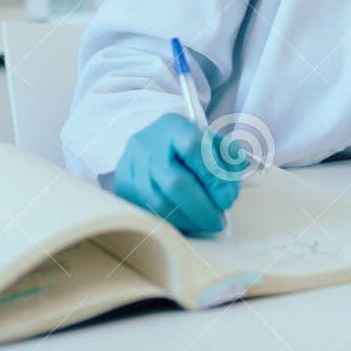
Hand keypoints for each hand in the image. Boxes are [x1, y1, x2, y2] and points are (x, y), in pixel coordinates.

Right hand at [112, 114, 243, 234]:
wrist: (154, 143)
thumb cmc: (190, 146)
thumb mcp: (213, 143)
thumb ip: (227, 162)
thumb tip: (227, 194)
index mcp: (174, 127)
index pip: (193, 147)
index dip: (213, 177)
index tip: (227, 198)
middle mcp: (147, 145)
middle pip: (174, 182)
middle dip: (202, 208)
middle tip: (219, 221)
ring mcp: (131, 167)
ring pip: (160, 203)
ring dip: (189, 220)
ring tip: (206, 223)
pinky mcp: (122, 187)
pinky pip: (149, 213)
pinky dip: (174, 223)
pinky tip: (188, 223)